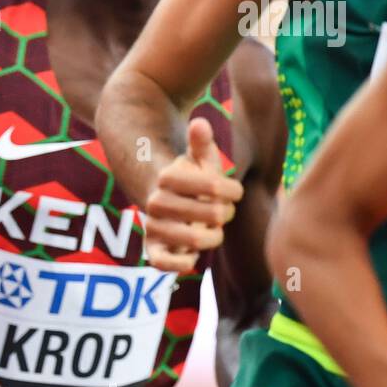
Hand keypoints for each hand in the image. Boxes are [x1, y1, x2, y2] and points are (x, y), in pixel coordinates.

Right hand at [144, 117, 243, 271]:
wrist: (160, 199)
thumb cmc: (189, 179)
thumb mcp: (196, 158)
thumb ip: (200, 142)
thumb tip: (199, 123)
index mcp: (168, 178)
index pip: (214, 186)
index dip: (232, 190)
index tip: (235, 191)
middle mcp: (156, 202)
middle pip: (211, 213)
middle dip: (224, 214)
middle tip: (224, 212)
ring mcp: (153, 225)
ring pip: (194, 239)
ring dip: (213, 237)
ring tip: (215, 231)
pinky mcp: (151, 247)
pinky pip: (161, 262)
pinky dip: (181, 263)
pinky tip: (194, 256)